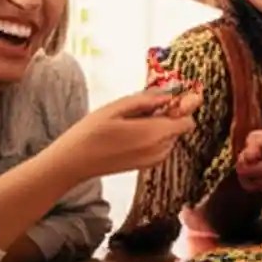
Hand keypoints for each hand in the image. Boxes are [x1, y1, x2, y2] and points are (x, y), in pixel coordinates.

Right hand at [52, 90, 199, 180]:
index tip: (173, 99)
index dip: (183, 108)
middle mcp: (158, 150)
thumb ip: (146, 101)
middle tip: (147, 107)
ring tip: (133, 121)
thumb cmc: (91, 133)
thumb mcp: (116, 108)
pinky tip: (132, 132)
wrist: (74, 163)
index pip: (187, 121)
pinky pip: (161, 146)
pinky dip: (154, 137)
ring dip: (161, 126)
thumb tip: (168, 96)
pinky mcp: (146, 165)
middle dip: (170, 115)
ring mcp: (153, 160)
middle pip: (179, 128)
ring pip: (170, 137)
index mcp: (153, 134)